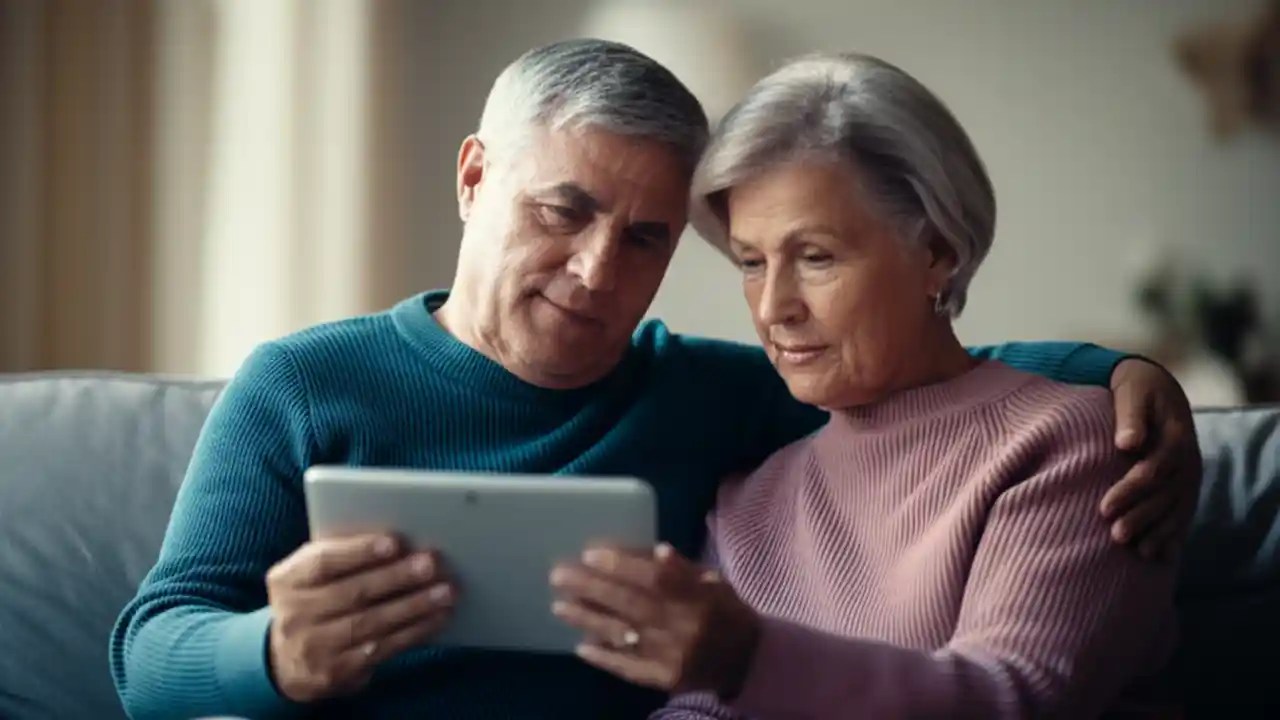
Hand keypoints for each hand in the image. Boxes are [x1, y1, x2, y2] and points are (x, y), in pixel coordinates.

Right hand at [265, 534, 455, 702]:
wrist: (285, 661)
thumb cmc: (312, 601)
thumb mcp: (309, 576)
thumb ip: (341, 555)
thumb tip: (398, 540)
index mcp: (288, 580)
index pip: (322, 562)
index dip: (359, 551)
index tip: (394, 542)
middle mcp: (295, 615)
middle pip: (353, 593)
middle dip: (397, 577)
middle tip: (431, 564)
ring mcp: (315, 648)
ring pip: (371, 623)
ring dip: (414, 606)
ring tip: (445, 591)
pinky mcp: (336, 673)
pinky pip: (382, 648)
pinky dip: (414, 631)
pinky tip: (437, 617)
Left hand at [550, 544, 760, 696]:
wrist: (747, 661)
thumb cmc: (724, 611)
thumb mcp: (712, 581)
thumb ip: (682, 568)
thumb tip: (657, 550)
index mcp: (698, 597)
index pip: (656, 577)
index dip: (622, 565)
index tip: (590, 553)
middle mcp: (683, 626)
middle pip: (632, 604)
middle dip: (593, 588)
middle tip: (559, 575)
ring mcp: (671, 656)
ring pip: (624, 635)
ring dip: (589, 620)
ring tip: (559, 607)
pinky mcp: (664, 679)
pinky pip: (630, 668)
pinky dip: (605, 658)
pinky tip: (581, 647)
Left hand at [1103, 358, 1202, 558]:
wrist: (1159, 389)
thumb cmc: (1137, 392)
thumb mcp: (1132, 394)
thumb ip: (1130, 417)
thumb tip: (1127, 443)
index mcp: (1176, 437)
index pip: (1154, 469)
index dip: (1130, 490)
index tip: (1103, 508)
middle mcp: (1188, 460)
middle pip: (1166, 495)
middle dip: (1142, 518)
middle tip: (1116, 536)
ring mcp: (1190, 476)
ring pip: (1178, 509)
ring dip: (1160, 532)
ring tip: (1140, 552)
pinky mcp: (1186, 487)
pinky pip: (1183, 514)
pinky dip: (1174, 535)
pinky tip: (1160, 556)